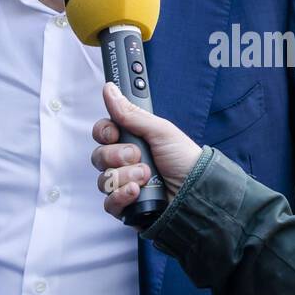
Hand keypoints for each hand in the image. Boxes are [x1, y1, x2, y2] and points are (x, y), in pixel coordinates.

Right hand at [92, 82, 201, 218]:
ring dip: (125, 176)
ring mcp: (124, 184)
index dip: (104, 132)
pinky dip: (121, 196)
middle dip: (118, 156)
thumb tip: (110, 89)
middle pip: (99, 156)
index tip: (114, 133)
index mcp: (132, 141)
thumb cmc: (184, 159)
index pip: (102, 133)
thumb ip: (131, 113)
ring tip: (147, 176)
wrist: (196, 192)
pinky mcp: (125, 205)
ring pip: (103, 180)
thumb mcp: (160, 131)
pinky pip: (108, 202)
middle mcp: (125, 162)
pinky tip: (137, 192)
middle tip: (138, 156)